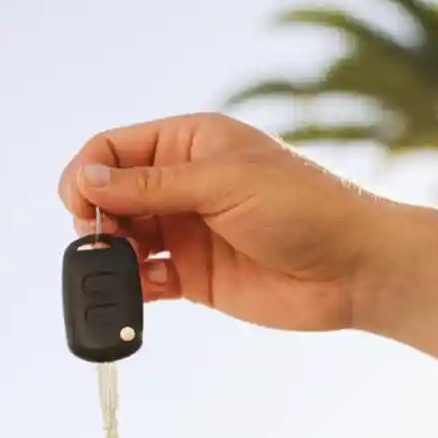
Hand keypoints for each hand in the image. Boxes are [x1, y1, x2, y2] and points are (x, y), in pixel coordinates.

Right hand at [58, 112, 390, 330]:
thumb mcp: (223, 182)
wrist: (357, 268)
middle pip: (110, 197)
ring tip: (123, 267)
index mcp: (189, 144)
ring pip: (123, 241)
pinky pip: (145, 281)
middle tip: (106, 240)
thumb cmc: (303, 206)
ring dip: (111, 255)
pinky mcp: (194, 278)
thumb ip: (152, 184)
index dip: (88, 173)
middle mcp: (182, 186)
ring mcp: (186, 233)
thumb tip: (86, 179)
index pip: (113, 149)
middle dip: (97, 218)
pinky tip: (141, 293)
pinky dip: (133, 289)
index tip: (80, 203)